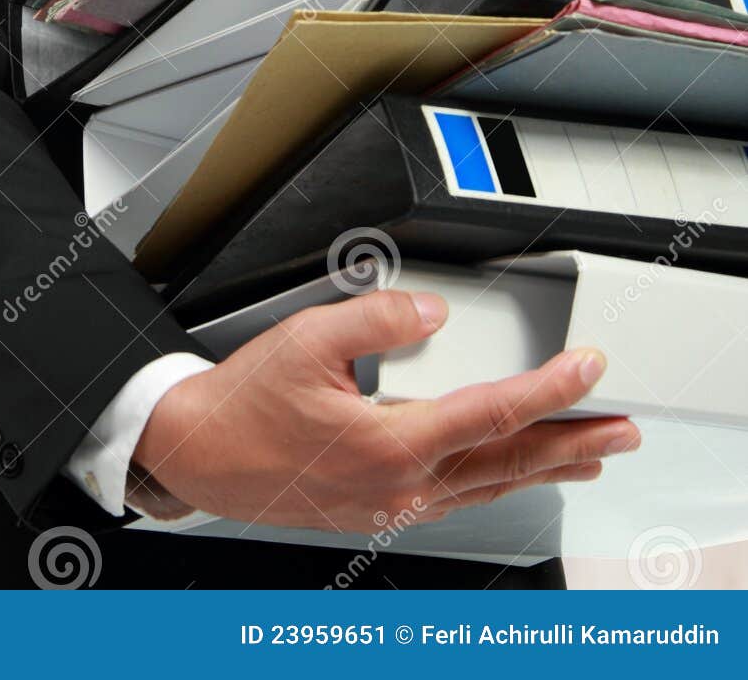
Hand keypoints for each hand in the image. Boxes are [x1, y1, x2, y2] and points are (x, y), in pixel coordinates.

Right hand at [130, 288, 639, 530]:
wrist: (198, 455)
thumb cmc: (244, 405)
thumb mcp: (307, 338)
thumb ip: (378, 317)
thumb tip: (430, 312)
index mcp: (391, 443)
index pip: (493, 414)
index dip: (551, 390)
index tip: (588, 369)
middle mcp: (400, 484)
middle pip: (508, 463)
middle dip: (573, 444)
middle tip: (621, 429)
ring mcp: (391, 504)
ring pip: (489, 488)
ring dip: (545, 469)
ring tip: (587, 456)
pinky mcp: (378, 508)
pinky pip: (458, 499)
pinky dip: (498, 484)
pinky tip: (509, 476)